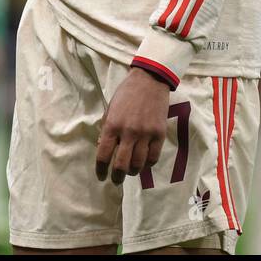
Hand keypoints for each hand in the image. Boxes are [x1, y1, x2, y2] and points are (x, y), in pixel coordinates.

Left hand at [95, 68, 168, 184]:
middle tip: (116, 180)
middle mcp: (128, 132)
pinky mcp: (159, 134)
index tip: (101, 176)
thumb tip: (102, 148)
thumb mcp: (110, 109)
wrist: (149, 81)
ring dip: (132, 172)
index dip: (101, 170)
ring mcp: (145, 134)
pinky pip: (153, 157)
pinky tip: (144, 163)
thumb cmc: (126, 94)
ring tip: (130, 172)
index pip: (103, 155)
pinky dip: (148, 164)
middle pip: (121, 165)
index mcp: (112, 125)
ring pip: (138, 164)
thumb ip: (106, 129)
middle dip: (117, 177)